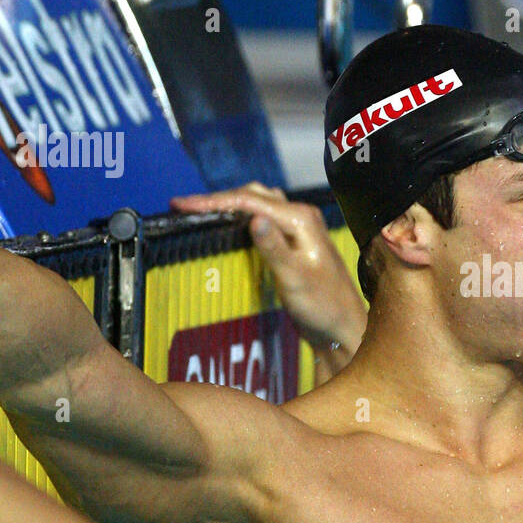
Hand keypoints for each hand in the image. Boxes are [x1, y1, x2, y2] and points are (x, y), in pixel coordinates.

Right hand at [171, 184, 366, 350]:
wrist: (342, 326)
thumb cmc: (322, 306)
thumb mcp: (294, 278)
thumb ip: (273, 248)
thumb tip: (254, 219)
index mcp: (300, 219)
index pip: (249, 201)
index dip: (212, 201)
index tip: (180, 205)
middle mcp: (300, 216)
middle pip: (251, 195)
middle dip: (216, 199)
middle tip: (182, 206)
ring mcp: (298, 227)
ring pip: (257, 203)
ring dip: (228, 204)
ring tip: (197, 211)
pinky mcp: (292, 240)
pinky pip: (262, 217)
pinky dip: (239, 216)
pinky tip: (225, 224)